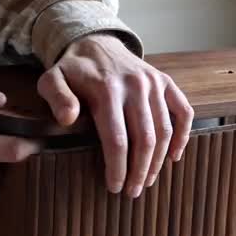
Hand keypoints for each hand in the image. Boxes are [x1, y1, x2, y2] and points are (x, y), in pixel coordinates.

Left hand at [36, 35, 193, 195]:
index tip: (114, 187)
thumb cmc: (72, 70)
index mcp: (106, 89)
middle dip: (139, 171)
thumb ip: (56, 98)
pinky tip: (173, 157)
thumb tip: (67, 119)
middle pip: (144, 139)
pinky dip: (182, 136)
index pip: (117, 139)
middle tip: (133, 192)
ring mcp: (154, 83)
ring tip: (147, 180)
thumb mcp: (51, 79)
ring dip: (158, 161)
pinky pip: (183, 112)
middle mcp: (135, 85)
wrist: (96, 42)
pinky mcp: (165, 82)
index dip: (118, 167)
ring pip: (164, 130)